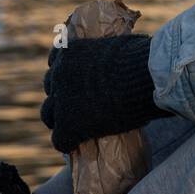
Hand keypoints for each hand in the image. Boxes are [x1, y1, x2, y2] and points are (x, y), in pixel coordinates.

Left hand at [40, 33, 167, 153]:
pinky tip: (77, 145)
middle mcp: (60, 73)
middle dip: (62, 97)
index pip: (56, 61)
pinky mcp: (68, 125)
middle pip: (51, 90)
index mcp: (71, 51)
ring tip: (74, 129)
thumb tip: (123, 58)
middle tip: (77, 106)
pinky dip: (69, 143)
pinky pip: (60, 139)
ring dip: (60, 121)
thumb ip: (110, 55)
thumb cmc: (142, 60)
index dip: (67, 73)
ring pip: (49, 115)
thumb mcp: (120, 48)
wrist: (145, 78)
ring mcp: (61, 100)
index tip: (77, 80)